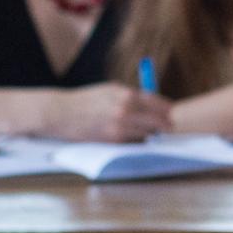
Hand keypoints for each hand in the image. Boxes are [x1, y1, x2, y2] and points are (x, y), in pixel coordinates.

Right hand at [47, 83, 172, 142]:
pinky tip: (131, 136)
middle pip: (158, 122)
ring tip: (148, 132)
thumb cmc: (86, 100)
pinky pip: (133, 143)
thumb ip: (131, 96)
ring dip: (149, 134)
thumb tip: (153, 103)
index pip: (159, 104)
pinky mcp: (112, 141)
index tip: (171, 113)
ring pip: (147, 135)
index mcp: (127, 95)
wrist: (61, 112)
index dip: (167, 110)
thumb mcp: (110, 90)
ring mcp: (120, 128)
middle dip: (164, 125)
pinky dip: (135, 140)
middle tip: (168, 127)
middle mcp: (126, 111)